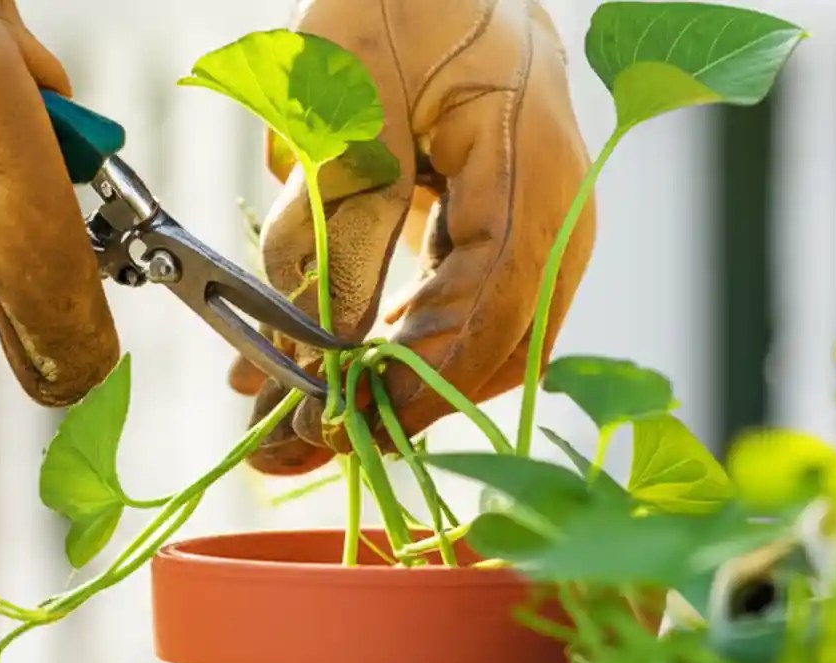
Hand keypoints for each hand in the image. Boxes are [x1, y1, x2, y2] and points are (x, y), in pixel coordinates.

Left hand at [229, 0, 595, 474]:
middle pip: (483, 351)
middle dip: (383, 410)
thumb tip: (318, 341)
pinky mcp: (495, 241)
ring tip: (286, 423)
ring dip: (379, 391)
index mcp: (532, 174)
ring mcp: (529, 236)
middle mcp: (549, 220)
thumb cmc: (403, 2)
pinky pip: (452, 319)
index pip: (484, 310)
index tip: (332, 426)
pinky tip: (324, 370)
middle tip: (286, 446)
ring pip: (467, 348)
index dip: (409, 382)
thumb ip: (342, 217)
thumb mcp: (353, 97)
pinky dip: (388, 353)